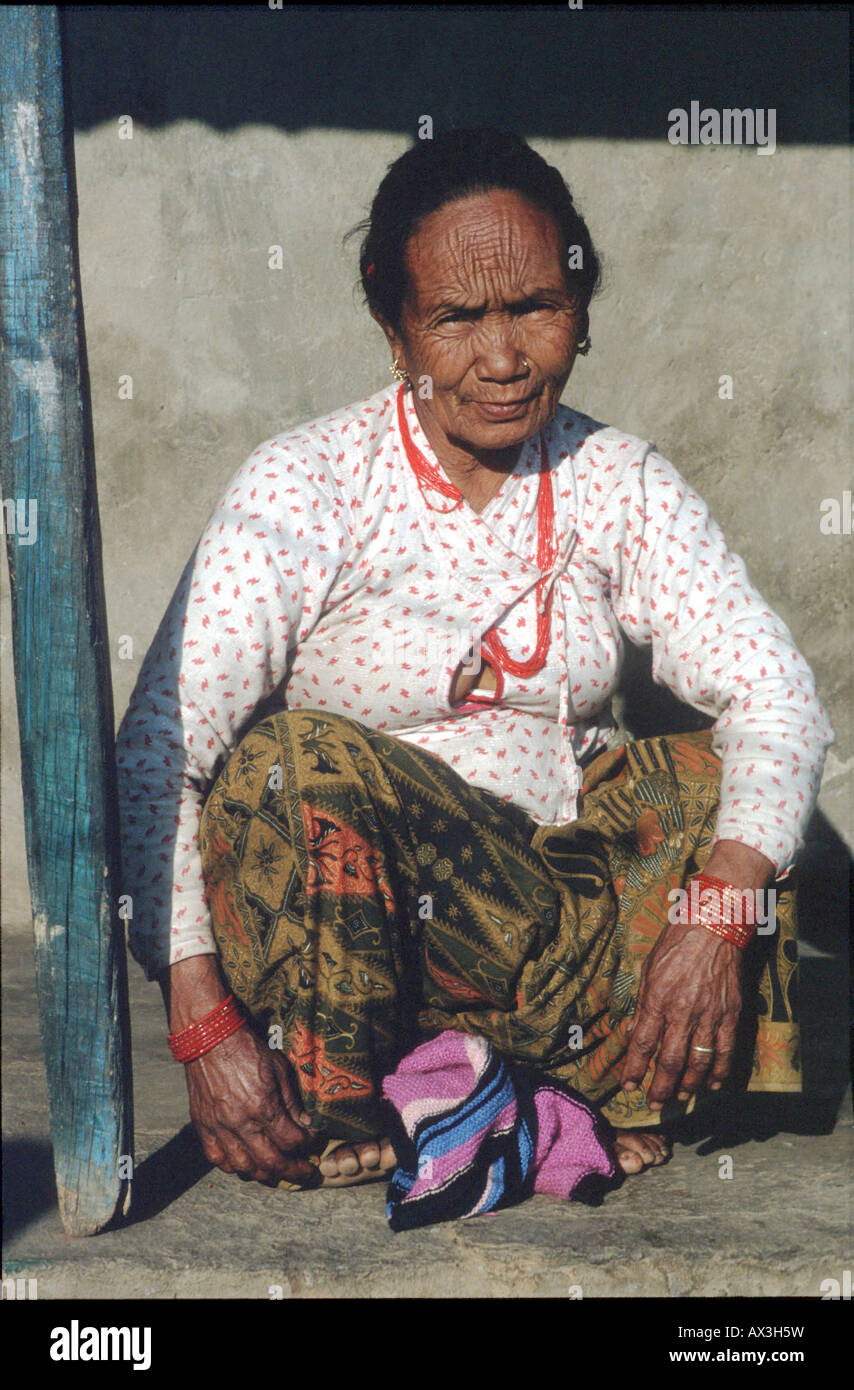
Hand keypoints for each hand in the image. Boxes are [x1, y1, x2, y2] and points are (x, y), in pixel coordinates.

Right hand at [185, 1023, 315, 1183]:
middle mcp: (241, 1122)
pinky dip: (232, 1166)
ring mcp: (219, 1127)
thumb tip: (304, 1124)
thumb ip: (291, 1101)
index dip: (305, 1144)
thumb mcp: (279, 1069)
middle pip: (270, 1161)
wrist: (210, 1038)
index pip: (291, 1140)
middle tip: (303, 1170)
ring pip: (243, 1166)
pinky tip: (244, 1163)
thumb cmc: (248, 1049)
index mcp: (263, 1106)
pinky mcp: (203, 1126)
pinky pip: (217, 1158)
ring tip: (275, 1170)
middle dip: (291, 1170)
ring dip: (263, 1173)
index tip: (311, 1142)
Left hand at [619, 919, 742, 1108]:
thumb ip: (643, 1005)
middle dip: (660, 1088)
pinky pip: (725, 1051)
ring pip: (698, 1061)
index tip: (628, 1087)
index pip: (642, 1044)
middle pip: (670, 1061)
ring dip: (688, 1084)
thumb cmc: (676, 944)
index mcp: (657, 999)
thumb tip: (635, 1033)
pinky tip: (712, 1085)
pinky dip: (719, 1071)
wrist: (714, 927)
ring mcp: (709, 1015)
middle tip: (655, 1104)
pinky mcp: (730, 1014)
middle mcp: (682, 1011)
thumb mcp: (648, 970)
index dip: (633, 1069)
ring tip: (680, 1097)